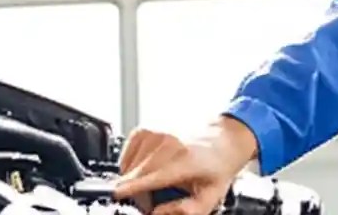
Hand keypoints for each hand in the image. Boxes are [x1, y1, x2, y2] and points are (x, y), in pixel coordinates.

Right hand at [113, 116, 258, 214]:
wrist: (219, 142)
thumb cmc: (213, 170)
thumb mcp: (210, 197)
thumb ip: (187, 210)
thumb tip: (158, 212)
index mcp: (187, 160)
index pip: (155, 175)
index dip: (135, 186)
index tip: (117, 193)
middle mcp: (170, 142)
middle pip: (138, 174)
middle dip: (138, 193)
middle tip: (152, 200)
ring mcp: (156, 133)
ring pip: (129, 166)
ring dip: (134, 180)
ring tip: (154, 183)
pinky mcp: (146, 130)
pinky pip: (126, 156)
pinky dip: (130, 166)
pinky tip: (146, 169)